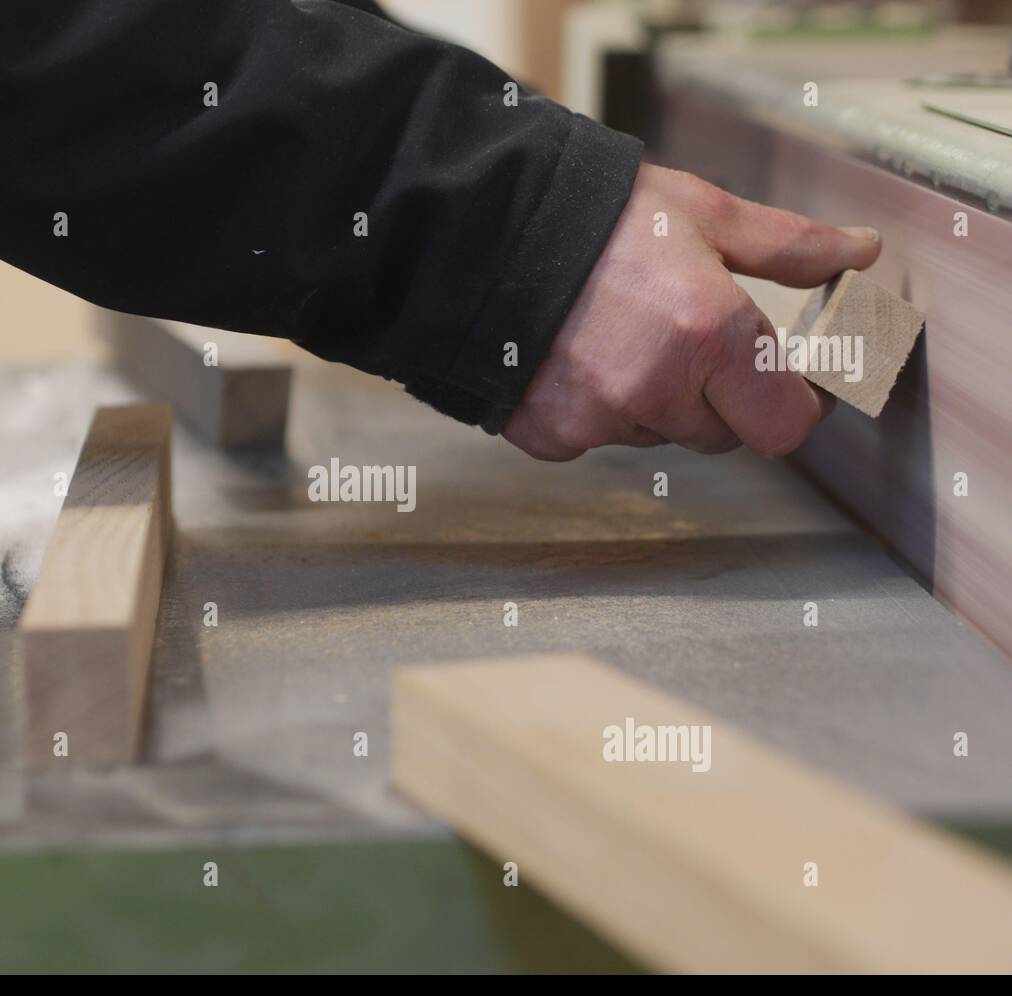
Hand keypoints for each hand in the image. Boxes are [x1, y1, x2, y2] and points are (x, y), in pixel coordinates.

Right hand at [503, 162, 880, 459]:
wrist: (480, 228)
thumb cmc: (595, 215)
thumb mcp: (702, 214)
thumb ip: (786, 247)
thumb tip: (858, 252)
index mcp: (709, 336)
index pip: (784, 426)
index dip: (790, 405)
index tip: (783, 382)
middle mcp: (655, 391)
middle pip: (719, 434)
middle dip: (715, 396)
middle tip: (684, 338)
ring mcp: (596, 421)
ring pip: (654, 434)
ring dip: (650, 401)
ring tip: (615, 335)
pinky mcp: (548, 436)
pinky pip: (593, 438)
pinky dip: (591, 409)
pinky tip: (572, 357)